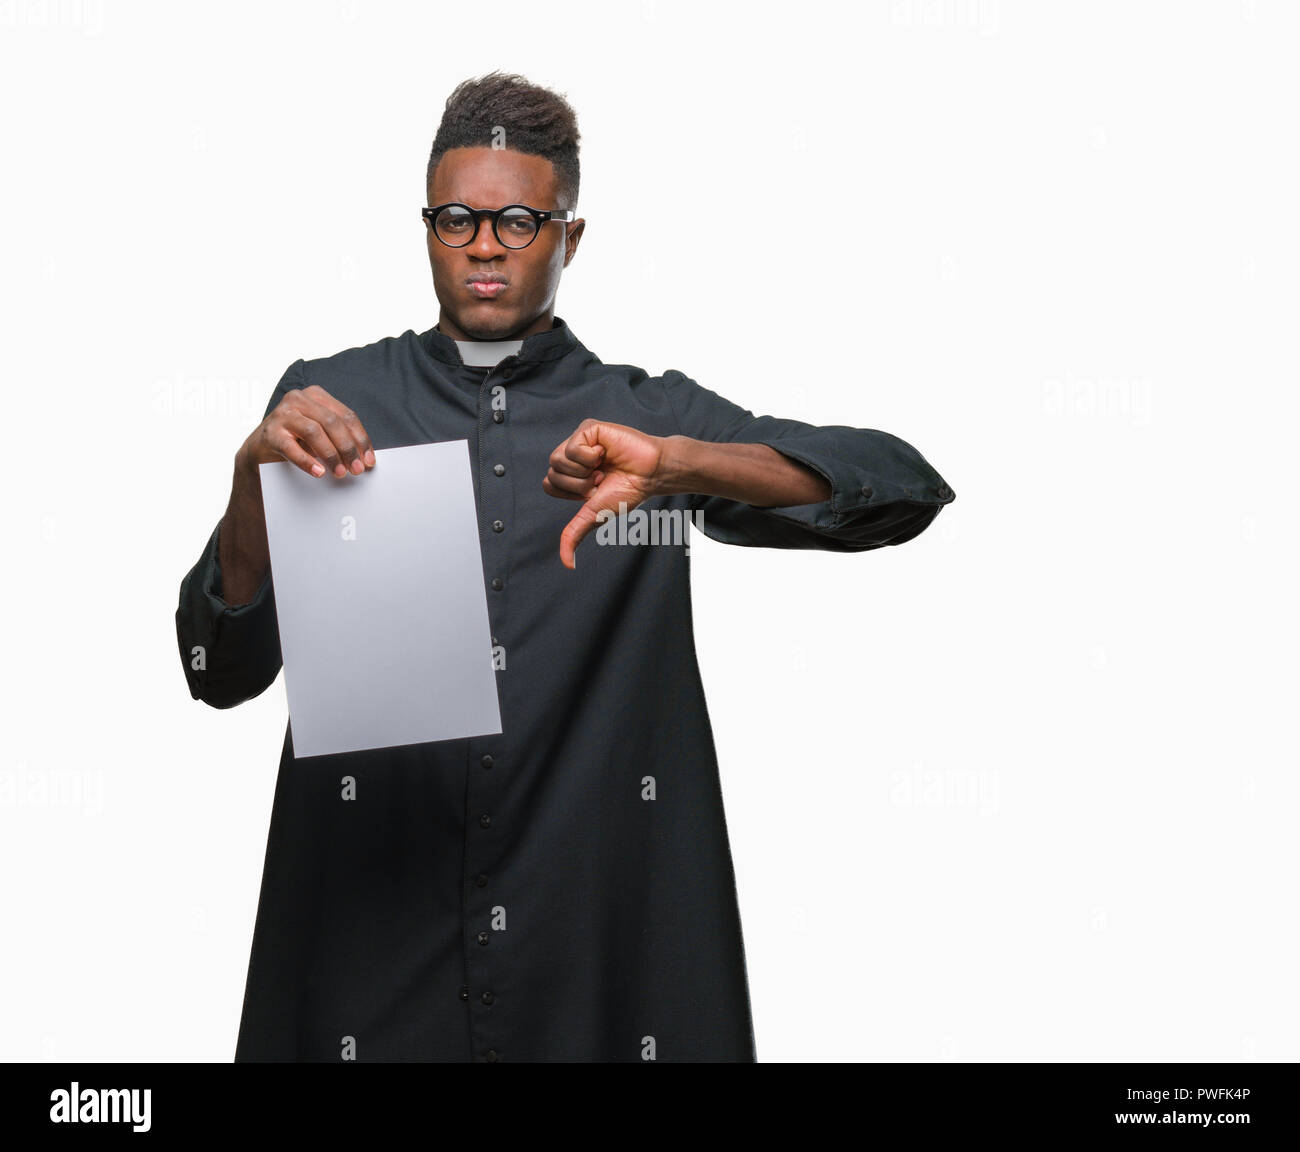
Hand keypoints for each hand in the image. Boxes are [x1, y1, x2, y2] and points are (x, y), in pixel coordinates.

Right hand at [237, 384, 375, 480]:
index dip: (360, 439)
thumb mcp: (321, 433)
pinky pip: (291, 447)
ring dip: (331, 454)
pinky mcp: (270, 432)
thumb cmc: (296, 439)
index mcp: (316, 395)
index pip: (346, 416)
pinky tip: (319, 472)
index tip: (369, 460)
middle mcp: (298, 399)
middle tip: (357, 469)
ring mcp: (282, 414)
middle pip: (332, 422)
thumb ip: (339, 437)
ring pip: (314, 431)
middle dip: (348, 448)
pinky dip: (307, 461)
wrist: (261, 448)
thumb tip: (365, 458)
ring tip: (340, 472)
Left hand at [543, 419, 667, 568]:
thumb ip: (575, 535)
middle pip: (552, 473)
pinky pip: (573, 446)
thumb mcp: (595, 516)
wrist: (651, 474)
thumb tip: (567, 564)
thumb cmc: (628, 491)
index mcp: (571, 475)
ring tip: (604, 466)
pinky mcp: (588, 428)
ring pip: (557, 459)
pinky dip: (590, 456)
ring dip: (585, 470)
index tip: (594, 491)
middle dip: (579, 484)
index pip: (549, 484)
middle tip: (601, 478)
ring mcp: (579, 441)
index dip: (571, 493)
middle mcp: (572, 457)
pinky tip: (606, 452)